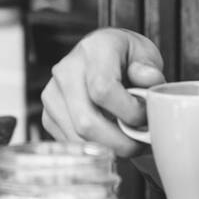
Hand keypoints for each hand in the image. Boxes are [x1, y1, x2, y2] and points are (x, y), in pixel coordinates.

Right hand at [41, 28, 165, 155]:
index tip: (145, 117)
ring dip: (108, 148)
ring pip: (78, 138)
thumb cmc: (126, 58)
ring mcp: (52, 94)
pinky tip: (108, 139)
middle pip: (86, 122)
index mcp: (94, 50)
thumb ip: (150, 69)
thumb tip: (148, 80)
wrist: (100, 55)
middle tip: (139, 143)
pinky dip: (93, 148)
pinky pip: (70, 143)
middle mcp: (66, 71)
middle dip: (119, 142)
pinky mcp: (47, 115)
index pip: (103, 90)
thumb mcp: (146, 54)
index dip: (129, 112)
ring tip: (126, 141)